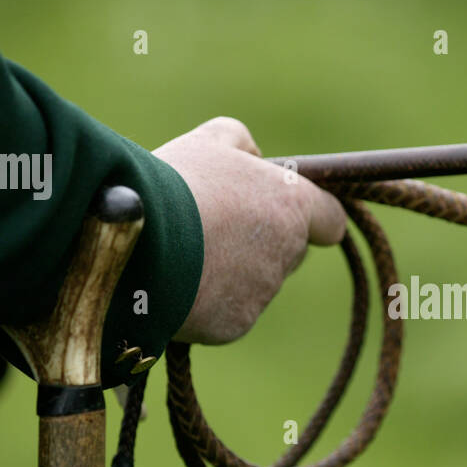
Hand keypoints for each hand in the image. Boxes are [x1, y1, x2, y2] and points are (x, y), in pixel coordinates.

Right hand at [154, 117, 344, 343]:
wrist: (136, 241)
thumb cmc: (175, 185)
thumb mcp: (207, 143)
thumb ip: (239, 141)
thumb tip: (253, 157)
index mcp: (291, 205)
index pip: (330, 219)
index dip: (314, 217)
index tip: (290, 216)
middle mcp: (288, 252)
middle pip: (289, 252)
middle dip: (261, 243)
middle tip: (215, 229)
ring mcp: (263, 292)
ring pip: (255, 283)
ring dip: (230, 271)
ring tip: (184, 253)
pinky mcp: (236, 324)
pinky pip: (227, 311)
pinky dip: (207, 301)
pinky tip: (177, 281)